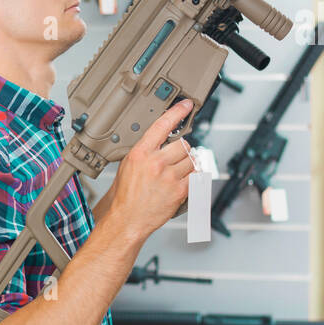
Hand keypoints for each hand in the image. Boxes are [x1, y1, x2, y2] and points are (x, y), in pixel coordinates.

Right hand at [105, 99, 195, 238]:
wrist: (127, 219)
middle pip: (183, 144)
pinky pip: (197, 176)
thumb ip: (145, 150)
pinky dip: (194, 177)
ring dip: (188, 164)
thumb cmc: (126, 195)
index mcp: (140, 153)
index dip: (177, 112)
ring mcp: (169, 177)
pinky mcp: (180, 190)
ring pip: (192, 159)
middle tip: (175, 159)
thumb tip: (161, 140)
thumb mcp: (127, 165)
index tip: (187, 105)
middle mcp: (155, 162)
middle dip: (182, 150)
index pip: (162, 125)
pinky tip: (185, 180)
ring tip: (177, 172)